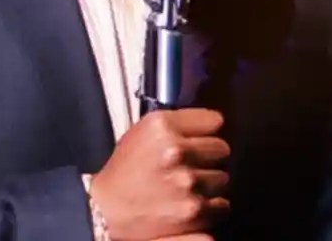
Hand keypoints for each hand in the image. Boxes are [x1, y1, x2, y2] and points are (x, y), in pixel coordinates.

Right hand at [88, 108, 229, 240]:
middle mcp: (176, 151)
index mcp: (162, 126)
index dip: (207, 130)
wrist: (107, 210)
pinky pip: (222, 204)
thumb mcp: (143, 132)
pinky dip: (211, 206)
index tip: (202, 137)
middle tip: (192, 164)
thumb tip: (211, 123)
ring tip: (187, 186)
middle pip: (222, 149)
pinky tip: (190, 203)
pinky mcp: (195, 210)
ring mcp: (188, 182)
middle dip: (209, 157)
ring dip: (210, 183)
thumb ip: (177, 123)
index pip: (214, 121)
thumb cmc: (124, 172)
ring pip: (223, 177)